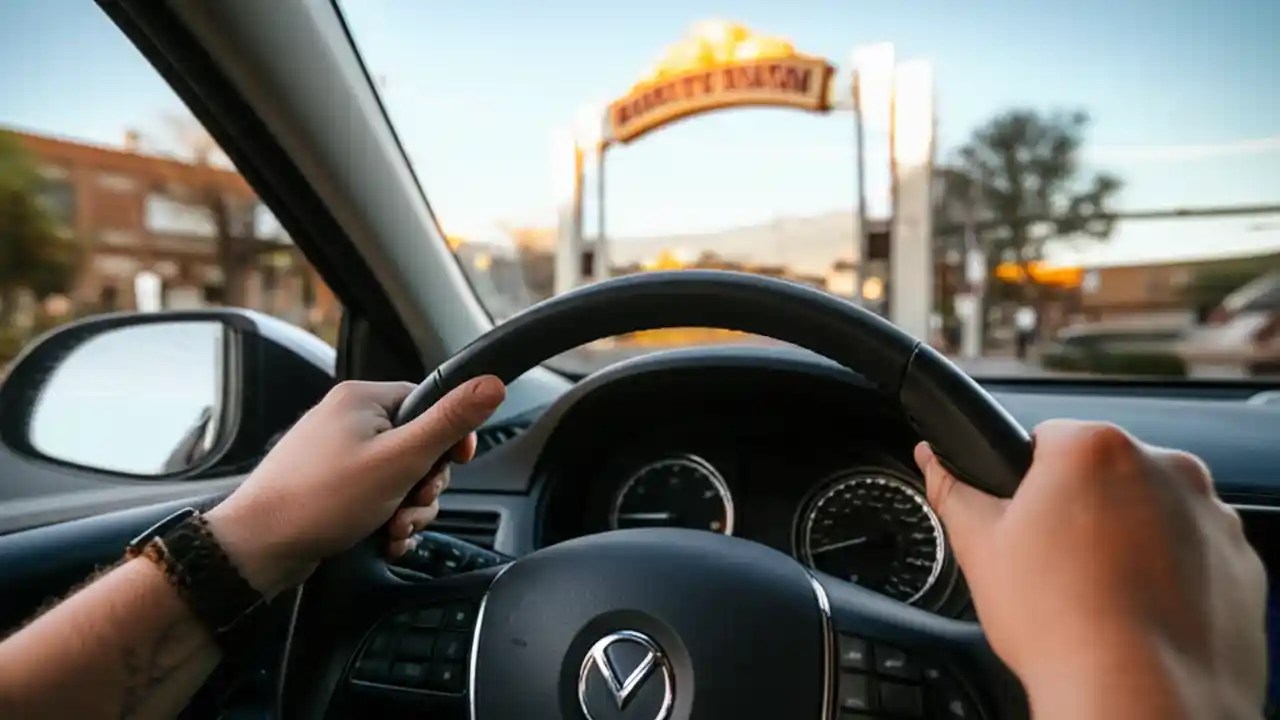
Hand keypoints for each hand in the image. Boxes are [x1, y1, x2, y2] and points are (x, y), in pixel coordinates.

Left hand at [205, 377, 505, 595]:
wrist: (258, 549)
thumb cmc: (321, 500)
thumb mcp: (400, 459)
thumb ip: (449, 422)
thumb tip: (492, 384)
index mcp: (363, 399)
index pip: (429, 403)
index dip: (449, 438)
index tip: (454, 463)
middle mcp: (348, 421)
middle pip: (418, 446)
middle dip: (425, 485)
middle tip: (411, 504)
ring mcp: (337, 455)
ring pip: (401, 478)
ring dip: (409, 509)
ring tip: (392, 528)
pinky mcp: (331, 487)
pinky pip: (378, 497)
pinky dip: (387, 520)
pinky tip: (382, 539)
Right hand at [916, 421, 1265, 718]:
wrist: (1140, 701)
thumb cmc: (1061, 626)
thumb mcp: (981, 549)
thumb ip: (953, 490)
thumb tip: (933, 461)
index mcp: (1094, 447)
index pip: (1048, 440)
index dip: (1027, 486)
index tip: (1025, 527)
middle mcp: (1164, 467)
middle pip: (1105, 474)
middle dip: (1080, 510)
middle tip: (1054, 567)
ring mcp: (1211, 514)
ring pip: (1152, 513)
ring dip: (1128, 540)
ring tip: (1098, 597)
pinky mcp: (1242, 561)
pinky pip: (1194, 554)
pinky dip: (1170, 574)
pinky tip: (1138, 612)